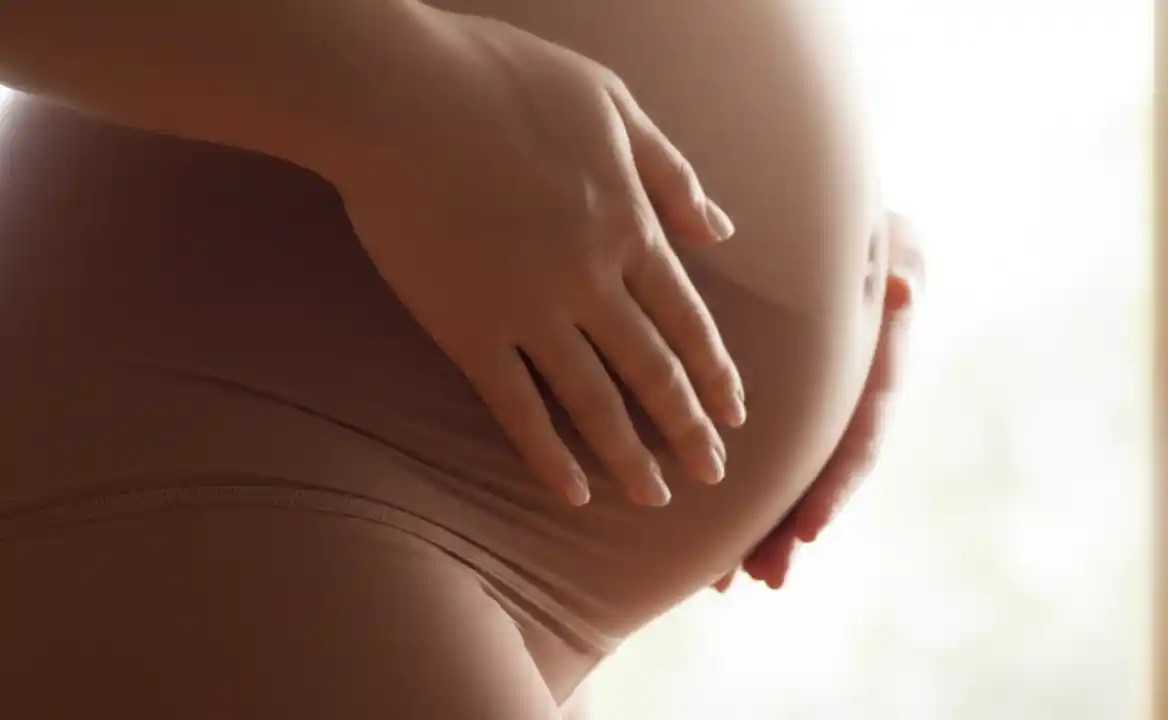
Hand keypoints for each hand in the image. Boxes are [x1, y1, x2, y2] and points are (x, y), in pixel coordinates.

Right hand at [335, 8, 744, 507]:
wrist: (397, 93)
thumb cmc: (502, 80)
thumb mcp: (612, 104)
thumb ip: (671, 173)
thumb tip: (723, 231)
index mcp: (627, 225)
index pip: (686, 318)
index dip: (714, 373)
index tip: (736, 417)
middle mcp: (590, 280)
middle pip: (652, 370)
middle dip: (687, 428)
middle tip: (711, 475)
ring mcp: (528, 310)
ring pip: (594, 401)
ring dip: (629, 455)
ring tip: (654, 499)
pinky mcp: (467, 329)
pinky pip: (515, 407)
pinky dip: (547, 454)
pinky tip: (571, 493)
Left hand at [714, 212, 924, 590]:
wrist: (815, 201)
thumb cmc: (853, 214)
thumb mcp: (884, 229)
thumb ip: (901, 258)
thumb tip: (905, 289)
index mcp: (875, 362)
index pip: (861, 430)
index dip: (837, 481)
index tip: (809, 527)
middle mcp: (843, 390)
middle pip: (818, 469)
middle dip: (791, 524)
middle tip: (763, 574)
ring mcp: (807, 394)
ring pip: (782, 467)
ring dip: (759, 522)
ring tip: (726, 578)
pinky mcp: (767, 390)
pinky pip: (748, 439)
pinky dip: (731, 481)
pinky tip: (700, 524)